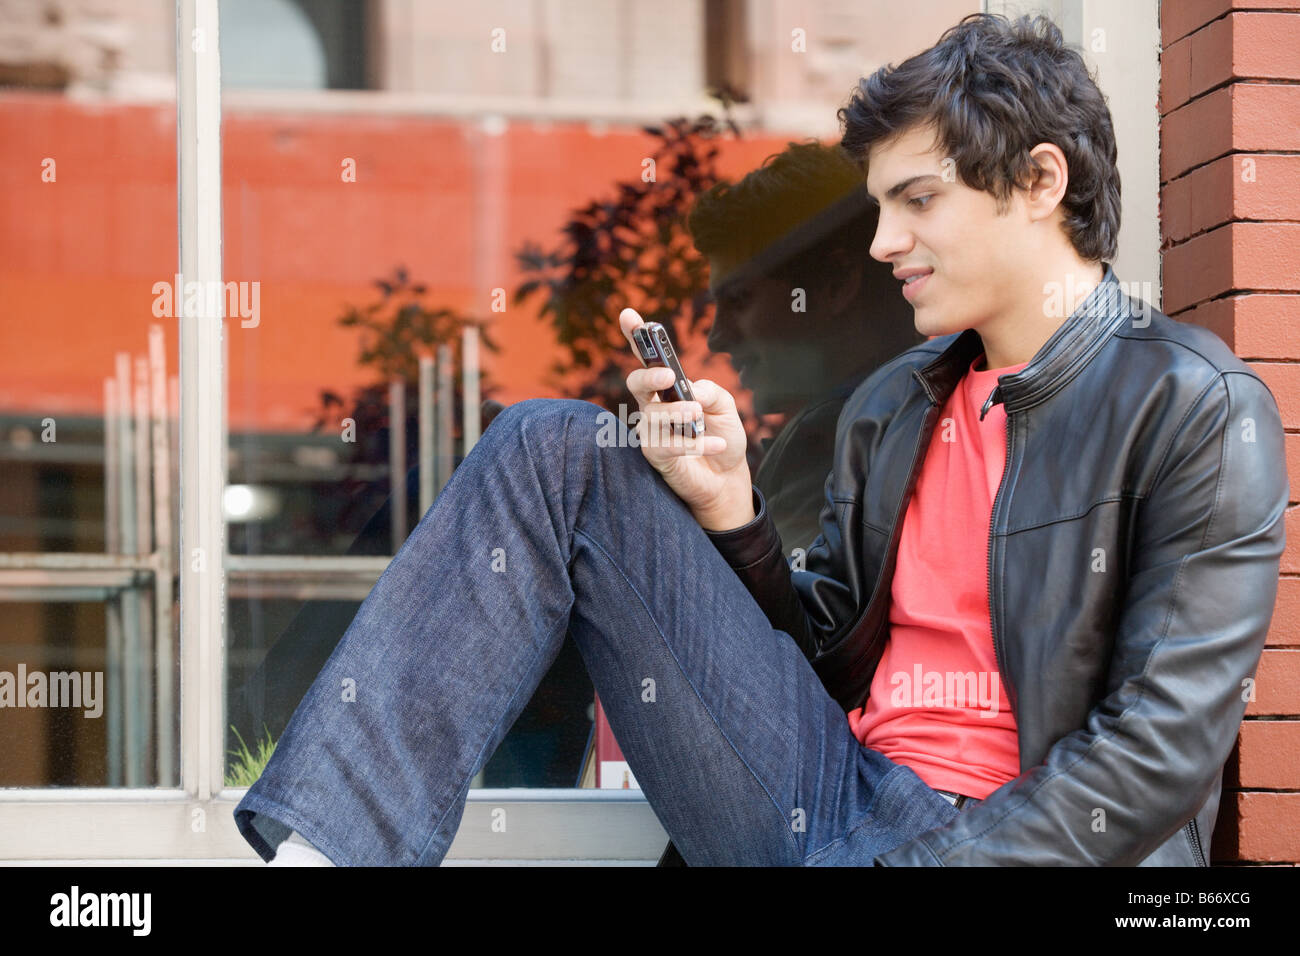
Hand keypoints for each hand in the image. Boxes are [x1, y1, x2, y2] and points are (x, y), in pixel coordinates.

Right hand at [619, 308, 754, 529]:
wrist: (728, 478)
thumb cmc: (722, 436)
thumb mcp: (727, 408)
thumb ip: (711, 391)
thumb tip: (688, 388)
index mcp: (669, 388)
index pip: (648, 358)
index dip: (636, 336)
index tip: (627, 314)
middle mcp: (654, 406)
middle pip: (636, 383)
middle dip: (648, 375)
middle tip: (669, 376)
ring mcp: (651, 431)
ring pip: (651, 414)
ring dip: (677, 412)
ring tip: (697, 416)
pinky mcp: (655, 457)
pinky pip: (666, 445)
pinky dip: (696, 443)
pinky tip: (717, 444)